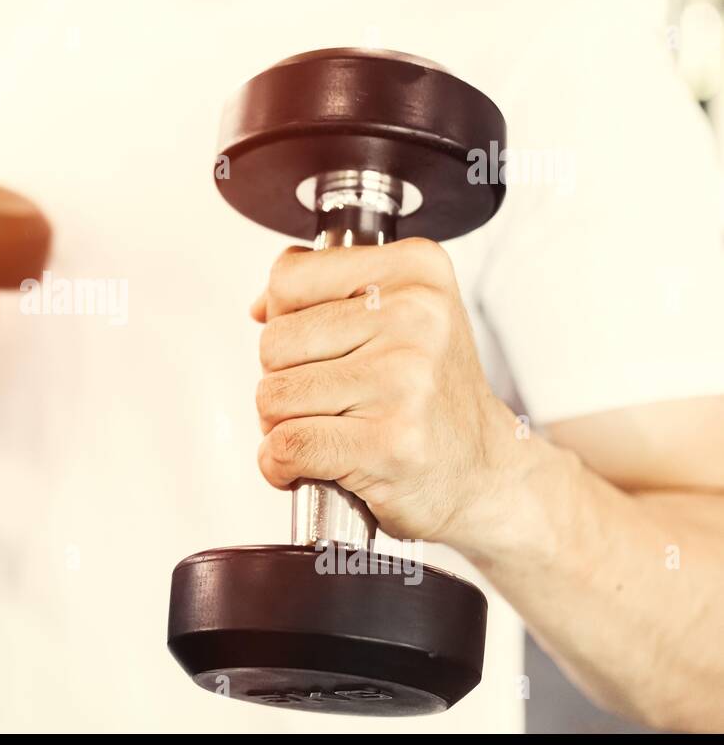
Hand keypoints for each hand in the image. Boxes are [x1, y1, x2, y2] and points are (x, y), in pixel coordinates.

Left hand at [251, 238, 524, 545]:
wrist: (485, 473)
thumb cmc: (431, 398)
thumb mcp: (399, 316)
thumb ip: (325, 295)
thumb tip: (260, 307)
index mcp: (415, 271)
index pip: (288, 278)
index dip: (283, 321)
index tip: (319, 347)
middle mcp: (415, 318)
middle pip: (273, 342)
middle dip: (283, 379)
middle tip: (328, 399)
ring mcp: (403, 381)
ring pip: (272, 396)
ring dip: (282, 425)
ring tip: (330, 429)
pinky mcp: (388, 442)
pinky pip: (287, 446)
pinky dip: (281, 464)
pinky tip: (316, 463)